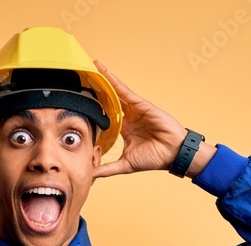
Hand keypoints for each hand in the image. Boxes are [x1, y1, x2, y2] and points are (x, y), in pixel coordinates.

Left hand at [91, 60, 186, 178]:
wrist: (172, 154)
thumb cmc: (154, 159)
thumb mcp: (125, 165)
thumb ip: (107, 168)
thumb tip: (90, 175)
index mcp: (124, 129)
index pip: (105, 118)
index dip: (94, 111)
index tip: (78, 105)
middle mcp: (127, 117)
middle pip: (108, 101)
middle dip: (96, 91)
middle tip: (80, 79)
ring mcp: (133, 109)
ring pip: (114, 92)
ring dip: (103, 79)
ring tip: (90, 67)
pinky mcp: (139, 103)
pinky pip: (123, 90)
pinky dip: (113, 80)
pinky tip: (102, 70)